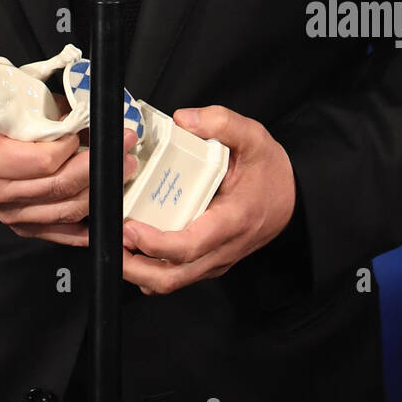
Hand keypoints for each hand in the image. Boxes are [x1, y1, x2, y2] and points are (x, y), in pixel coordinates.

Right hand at [0, 96, 139, 246]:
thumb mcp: (6, 108)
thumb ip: (46, 114)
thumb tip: (88, 116)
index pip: (44, 160)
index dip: (73, 146)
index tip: (91, 129)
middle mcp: (0, 195)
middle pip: (60, 186)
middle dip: (99, 167)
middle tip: (126, 148)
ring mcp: (13, 217)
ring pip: (67, 210)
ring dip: (101, 191)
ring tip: (126, 170)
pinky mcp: (26, 228)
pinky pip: (63, 232)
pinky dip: (90, 226)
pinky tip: (112, 216)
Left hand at [121, 105, 295, 294]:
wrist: (293, 197)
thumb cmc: (270, 171)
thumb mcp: (253, 137)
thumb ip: (221, 122)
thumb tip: (183, 119)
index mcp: (231, 220)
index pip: (190, 245)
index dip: (155, 243)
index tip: (129, 228)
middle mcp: (222, 249)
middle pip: (173, 276)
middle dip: (135, 266)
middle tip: (108, 242)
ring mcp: (215, 260)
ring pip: (172, 282)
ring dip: (138, 271)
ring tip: (113, 246)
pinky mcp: (209, 262)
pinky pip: (178, 277)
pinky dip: (151, 270)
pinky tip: (133, 250)